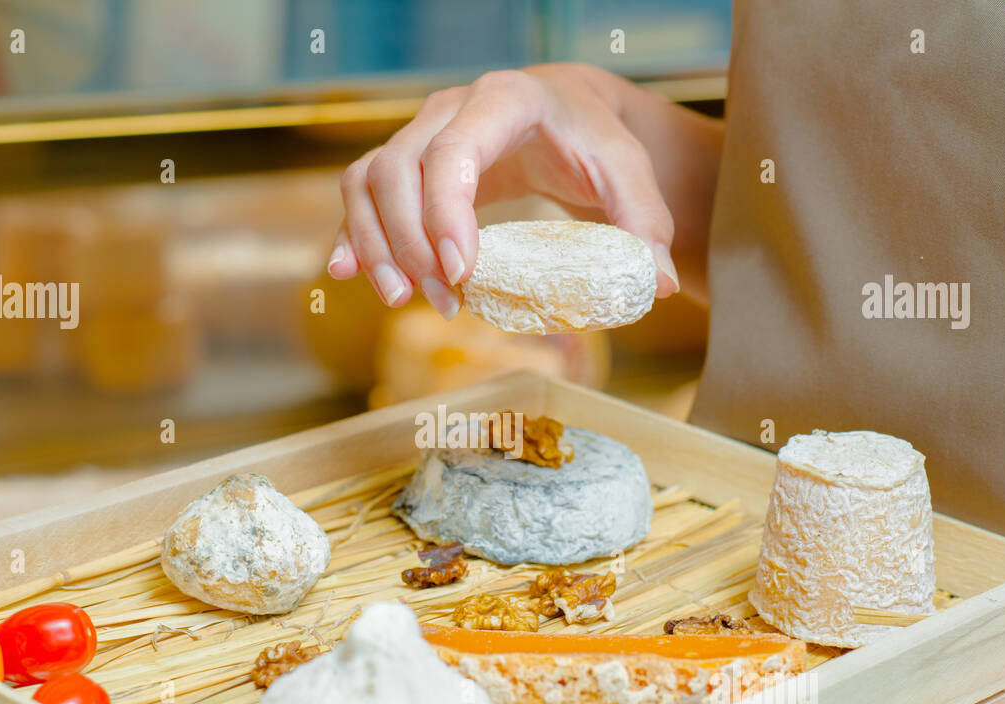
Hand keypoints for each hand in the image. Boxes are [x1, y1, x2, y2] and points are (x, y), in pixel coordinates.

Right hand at [327, 63, 680, 318]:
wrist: (566, 116)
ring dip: (375, 244)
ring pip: (367, 180)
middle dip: (410, 243)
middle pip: (398, 170)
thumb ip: (644, 224)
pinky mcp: (406, 163)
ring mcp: (420, 133)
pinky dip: (352, 235)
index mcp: (506, 100)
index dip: (445, 212)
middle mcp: (450, 108)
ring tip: (403, 299)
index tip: (461, 273)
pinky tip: (348, 276)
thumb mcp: (628, 173)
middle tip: (445, 301)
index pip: (455, 150)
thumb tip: (656, 285)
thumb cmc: (596, 143)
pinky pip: (360, 192)